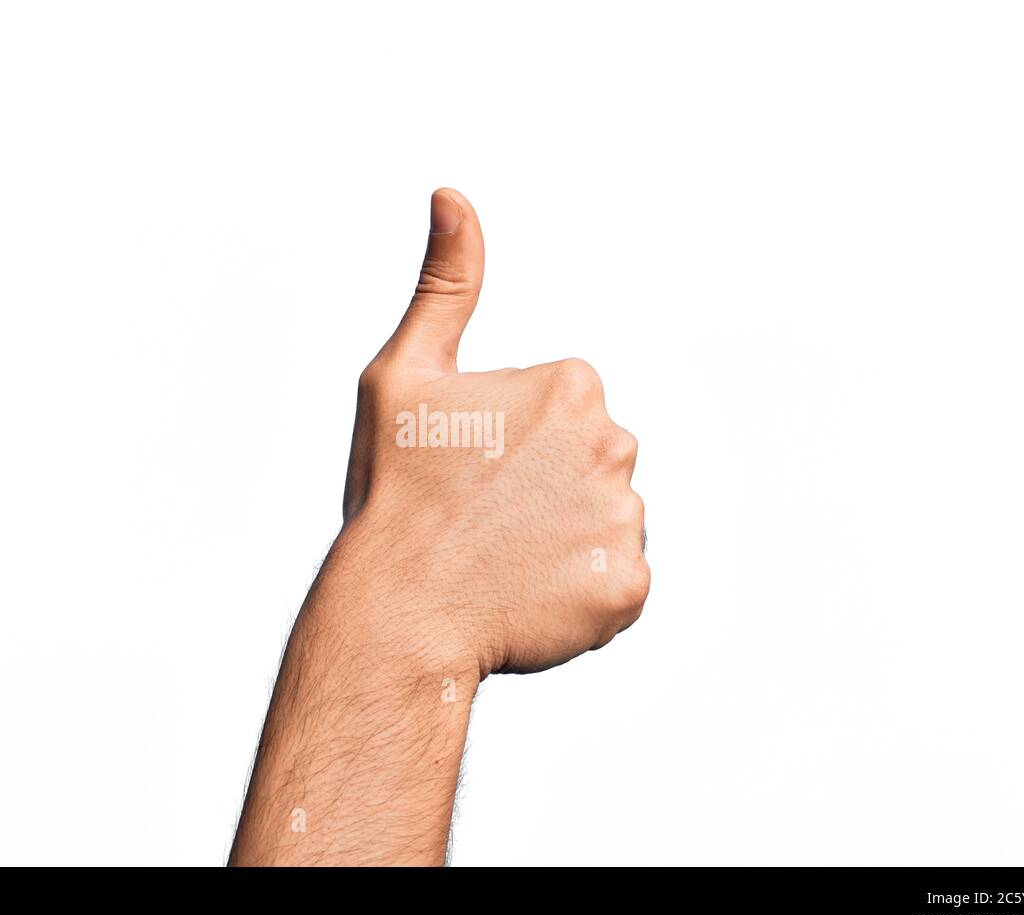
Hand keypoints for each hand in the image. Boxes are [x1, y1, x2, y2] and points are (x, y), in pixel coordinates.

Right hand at [341, 188, 648, 675]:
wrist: (397, 610)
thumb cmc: (393, 493)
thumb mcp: (404, 375)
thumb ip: (446, 284)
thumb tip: (452, 195)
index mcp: (572, 386)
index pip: (564, 411)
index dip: (510, 443)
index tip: (469, 470)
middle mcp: (616, 444)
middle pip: (592, 463)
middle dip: (548, 487)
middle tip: (484, 520)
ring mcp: (627, 521)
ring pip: (606, 522)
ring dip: (565, 540)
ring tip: (503, 562)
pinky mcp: (629, 589)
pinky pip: (616, 583)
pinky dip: (579, 592)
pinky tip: (528, 597)